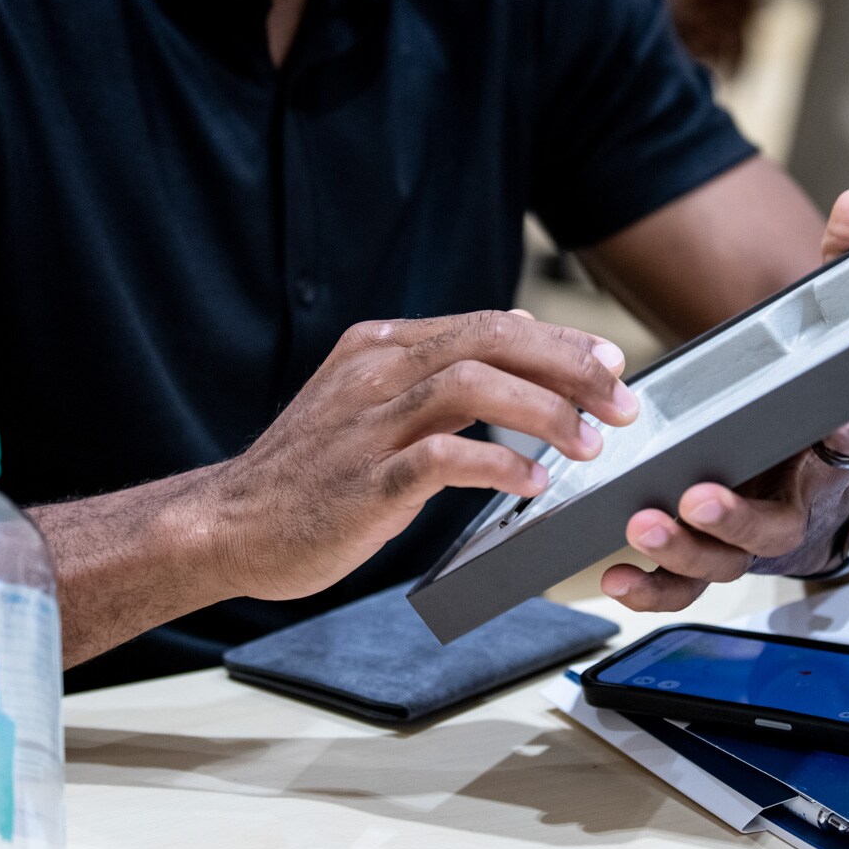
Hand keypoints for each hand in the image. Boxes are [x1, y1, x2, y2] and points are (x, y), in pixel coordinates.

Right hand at [208, 310, 638, 603]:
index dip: (560, 342)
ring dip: (545, 412)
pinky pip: (442, 459)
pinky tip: (532, 483)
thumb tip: (519, 339)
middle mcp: (375, 373)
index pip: (488, 325)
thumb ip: (438, 373)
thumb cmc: (308, 473)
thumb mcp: (370, 402)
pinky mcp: (362, 482)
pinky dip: (497, 466)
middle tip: (621, 399)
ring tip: (589, 443)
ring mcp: (367, 425)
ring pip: (473, 387)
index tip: (611, 364)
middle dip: (570, 367)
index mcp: (380, 347)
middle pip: (492, 343)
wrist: (226, 523)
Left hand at [602, 188, 848, 610]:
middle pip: (774, 527)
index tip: (837, 426)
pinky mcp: (713, 556)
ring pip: (725, 564)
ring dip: (683, 554)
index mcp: (833, 449)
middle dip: (733, 518)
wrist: (821, 474)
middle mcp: (797, 502)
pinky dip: (653, 587)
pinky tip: (615, 577)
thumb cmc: (816, 401)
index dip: (847, 436)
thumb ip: (841, 269)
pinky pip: (686, 585)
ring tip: (642, 529)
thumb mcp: (830, 330)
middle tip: (695, 498)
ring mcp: (752, 538)